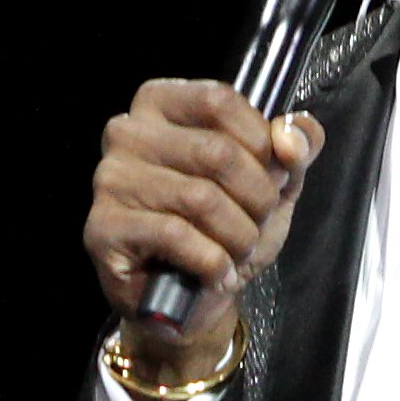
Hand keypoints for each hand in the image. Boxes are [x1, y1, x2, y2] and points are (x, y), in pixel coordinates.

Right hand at [83, 81, 325, 400]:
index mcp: (161, 104)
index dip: (261, 144)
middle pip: (216, 152)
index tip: (271, 177)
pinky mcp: (104, 226)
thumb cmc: (226, 229)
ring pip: (201, 198)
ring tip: (237, 251)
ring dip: (238, 236)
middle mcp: (127, 132)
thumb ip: (296, 147)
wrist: (196, 299)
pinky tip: (216, 272)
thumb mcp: (274, 182)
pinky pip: (176, 236)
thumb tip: (291, 134)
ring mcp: (110, 179)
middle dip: (257, 199)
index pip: (220, 101)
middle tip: (256, 224)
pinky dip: (212, 262)